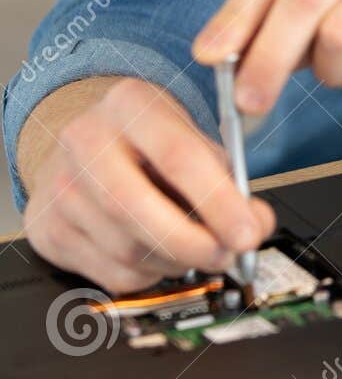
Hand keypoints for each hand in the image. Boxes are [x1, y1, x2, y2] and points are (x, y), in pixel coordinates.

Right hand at [23, 79, 274, 294]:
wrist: (84, 146)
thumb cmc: (147, 143)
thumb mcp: (190, 137)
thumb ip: (228, 178)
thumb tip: (256, 223)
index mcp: (130, 103)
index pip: (177, 157)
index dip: (218, 202)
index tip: (247, 233)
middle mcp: (86, 140)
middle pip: (138, 209)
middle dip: (193, 244)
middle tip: (226, 255)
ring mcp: (60, 186)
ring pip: (127, 249)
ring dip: (175, 262)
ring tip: (194, 250)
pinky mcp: (49, 229)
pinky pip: (112, 273)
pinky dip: (149, 275)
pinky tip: (159, 255)